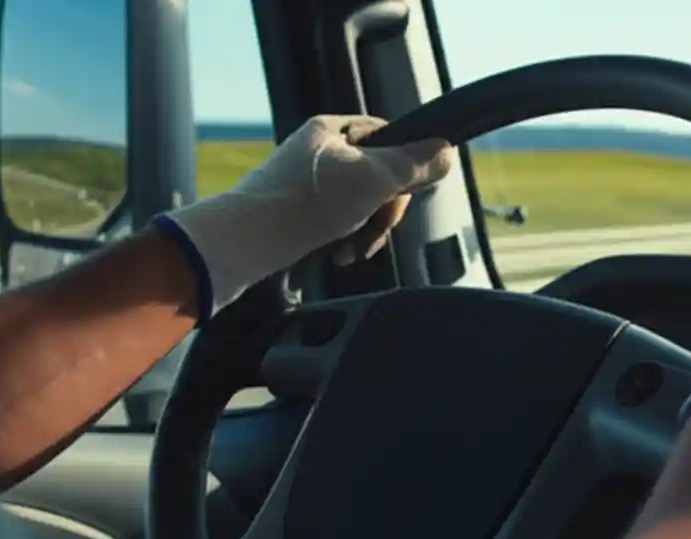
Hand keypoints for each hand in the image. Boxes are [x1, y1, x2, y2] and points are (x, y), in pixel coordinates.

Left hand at [162, 114, 454, 315]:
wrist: (243, 245)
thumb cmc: (305, 205)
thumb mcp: (372, 179)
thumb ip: (414, 164)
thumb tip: (447, 151)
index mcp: (333, 130)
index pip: (391, 137)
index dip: (406, 167)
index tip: (403, 193)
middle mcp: (318, 151)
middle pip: (378, 176)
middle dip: (384, 210)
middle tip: (375, 232)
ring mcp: (306, 184)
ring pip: (360, 205)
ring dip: (366, 231)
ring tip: (353, 251)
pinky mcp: (296, 214)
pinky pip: (337, 224)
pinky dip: (344, 241)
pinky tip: (339, 256)